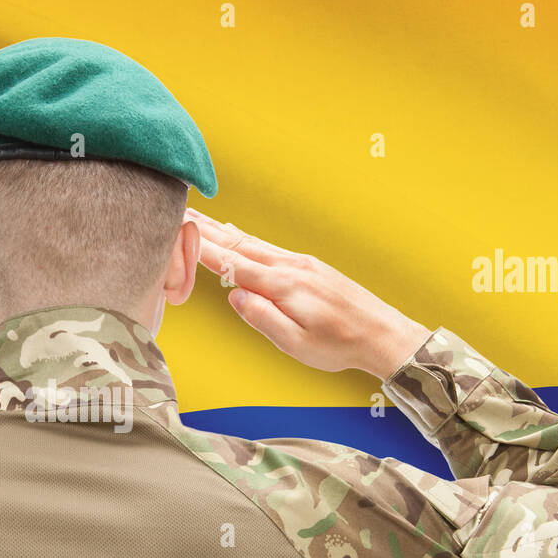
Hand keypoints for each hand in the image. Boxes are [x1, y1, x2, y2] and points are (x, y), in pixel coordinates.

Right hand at [186, 208, 432, 379]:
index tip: (176, 233)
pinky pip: (266, 246)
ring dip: (221, 229)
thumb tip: (235, 297)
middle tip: (177, 213)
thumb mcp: (296, 344)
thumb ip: (263, 319)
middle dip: (205, 230)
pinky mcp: (308, 266)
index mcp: (282, 286)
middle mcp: (289, 267)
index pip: (232, 264)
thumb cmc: (338, 345)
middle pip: (237, 244)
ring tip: (196, 218)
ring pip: (251, 241)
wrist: (380, 333)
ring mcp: (300, 263)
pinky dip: (243, 237)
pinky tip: (234, 233)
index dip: (201, 249)